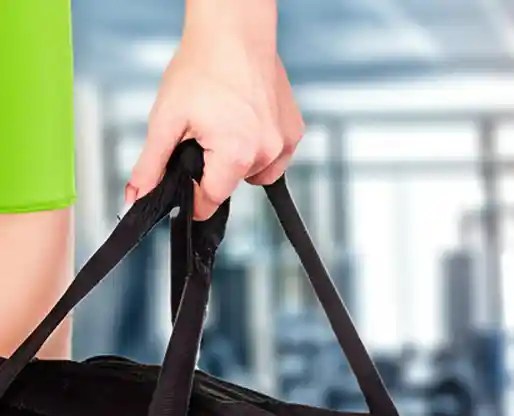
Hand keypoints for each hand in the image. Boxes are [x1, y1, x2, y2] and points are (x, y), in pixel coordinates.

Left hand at [126, 0, 302, 219]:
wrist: (234, 34)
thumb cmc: (202, 67)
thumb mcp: (166, 119)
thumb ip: (151, 164)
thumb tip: (136, 197)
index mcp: (236, 155)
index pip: (211, 200)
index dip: (191, 196)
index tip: (184, 181)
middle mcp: (267, 153)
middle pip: (233, 184)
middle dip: (213, 168)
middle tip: (202, 133)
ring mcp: (284, 143)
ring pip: (256, 173)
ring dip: (238, 160)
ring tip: (224, 124)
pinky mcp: (295, 131)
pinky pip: (275, 156)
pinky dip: (258, 147)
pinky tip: (244, 122)